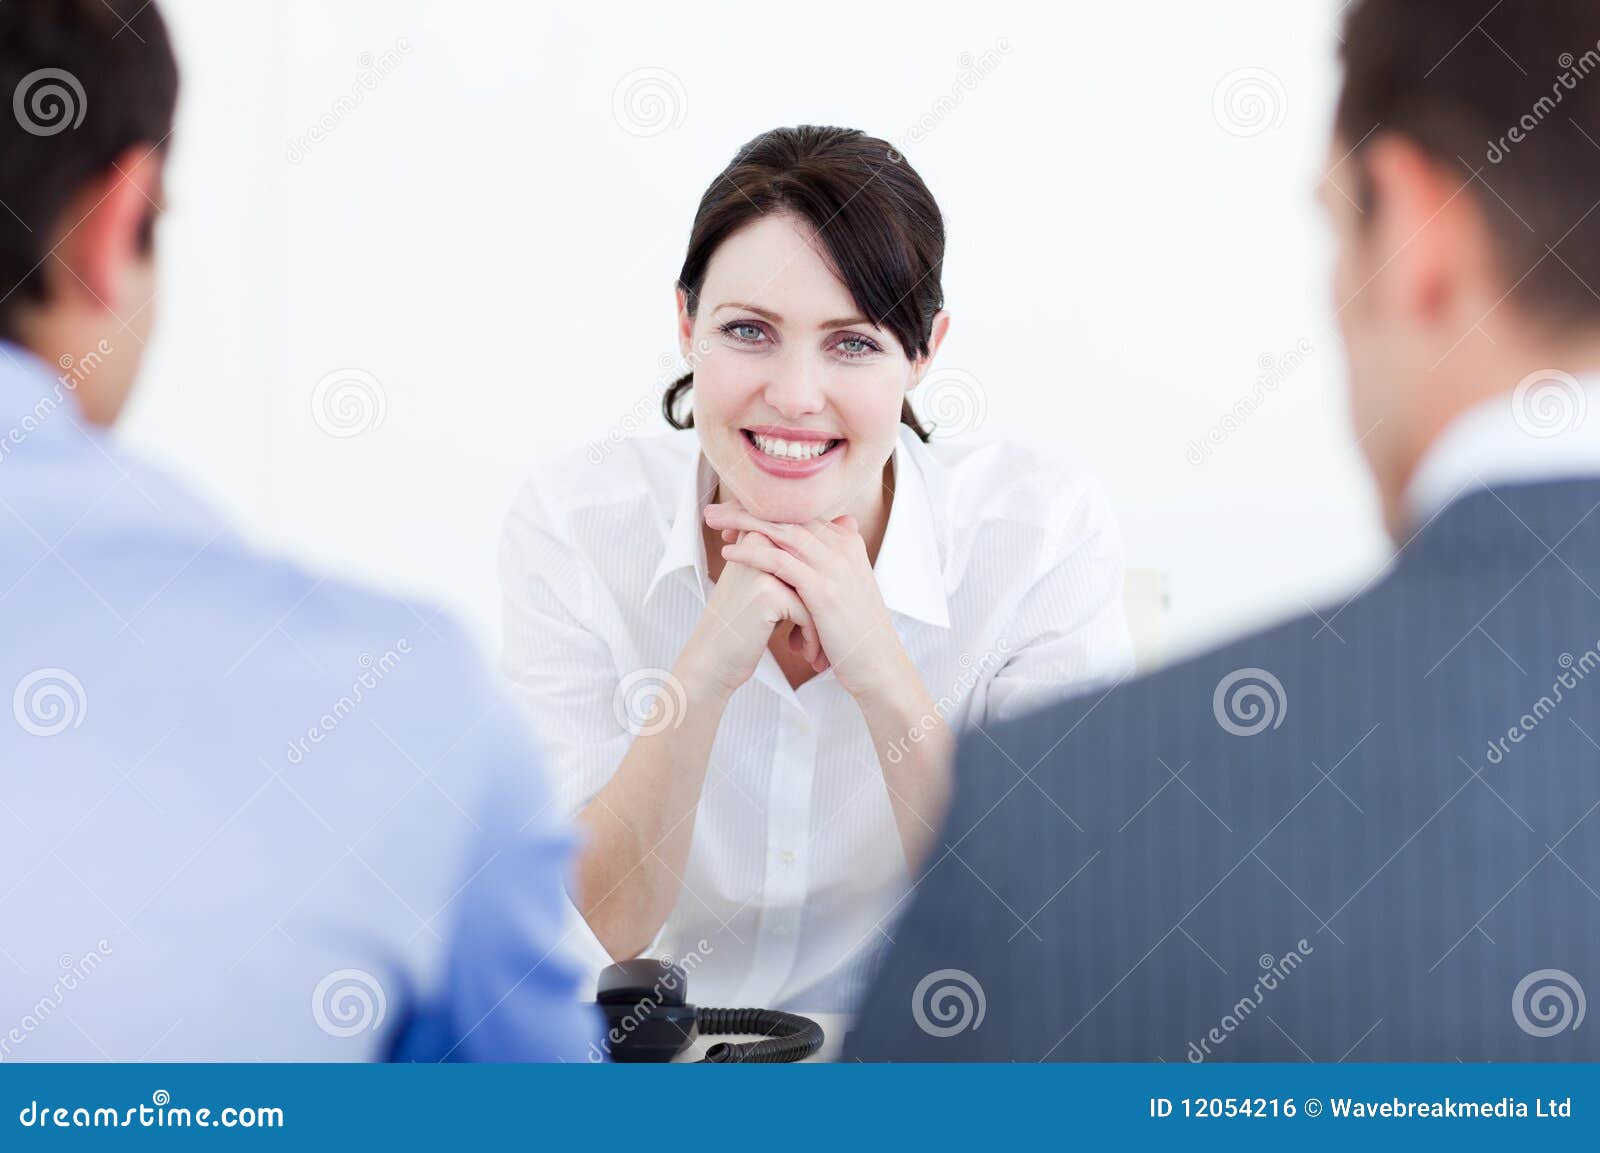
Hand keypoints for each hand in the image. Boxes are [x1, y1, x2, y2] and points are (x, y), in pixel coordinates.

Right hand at [677, 525, 824, 698]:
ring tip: (819, 651)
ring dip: (822, 627)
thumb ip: (801, 558)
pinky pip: (809, 613)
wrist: (713, 661)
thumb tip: (851, 524)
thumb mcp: (774, 583)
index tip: (824, 615)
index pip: (811, 552)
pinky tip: (805, 654)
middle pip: (815, 573)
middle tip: (828, 638)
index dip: (820, 589)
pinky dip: (812, 638)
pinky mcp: (766, 591)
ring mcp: (762, 564)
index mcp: (761, 533)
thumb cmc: (746, 624)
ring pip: (816, 594)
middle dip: (825, 609)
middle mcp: (760, 541)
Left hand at [704, 503, 909, 701]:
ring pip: (781, 532)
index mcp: (848, 543)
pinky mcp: (823, 589)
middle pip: (788, 517)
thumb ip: (830, 566)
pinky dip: (752, 553)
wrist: (878, 664)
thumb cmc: (855, 632)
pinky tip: (729, 552)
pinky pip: (780, 562)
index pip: (800, 516)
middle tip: (715, 510)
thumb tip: (806, 560)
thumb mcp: (846, 590)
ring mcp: (835, 566)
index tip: (734, 518)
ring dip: (743, 524)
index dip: (765, 513)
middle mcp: (843, 547)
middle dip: (748, 510)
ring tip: (713, 522)